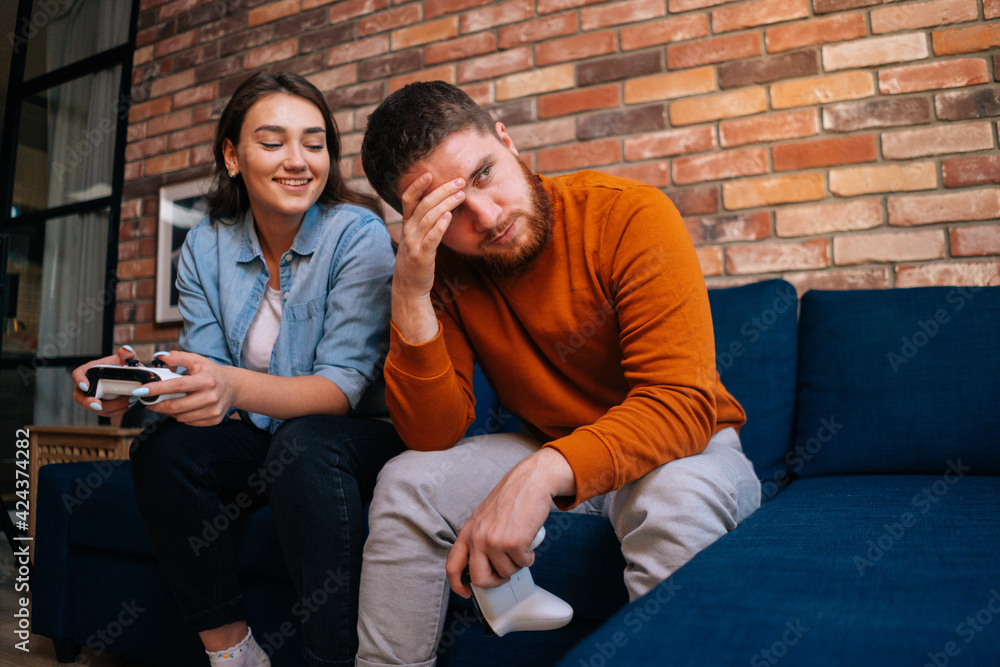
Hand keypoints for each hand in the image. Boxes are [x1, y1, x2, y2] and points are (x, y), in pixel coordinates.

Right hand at [71, 345, 138, 416]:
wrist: (134, 379)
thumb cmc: (126, 367)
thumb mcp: (128, 359)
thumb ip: (127, 355)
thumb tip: (125, 350)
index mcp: (92, 370)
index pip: (78, 373)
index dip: (79, 380)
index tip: (85, 386)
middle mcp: (90, 385)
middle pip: (79, 396)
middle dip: (87, 402)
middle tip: (98, 405)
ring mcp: (95, 397)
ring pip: (95, 407)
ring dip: (111, 406)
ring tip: (127, 400)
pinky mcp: (103, 407)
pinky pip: (107, 412)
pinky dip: (118, 410)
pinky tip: (128, 405)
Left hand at [137, 350, 236, 426]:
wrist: (233, 386)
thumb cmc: (211, 372)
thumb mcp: (197, 360)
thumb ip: (178, 357)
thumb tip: (161, 357)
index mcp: (207, 380)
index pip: (177, 386)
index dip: (157, 389)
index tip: (142, 390)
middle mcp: (211, 397)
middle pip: (176, 406)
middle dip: (157, 405)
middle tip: (148, 401)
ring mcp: (214, 410)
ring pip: (181, 417)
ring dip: (169, 411)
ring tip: (166, 403)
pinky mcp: (214, 419)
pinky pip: (189, 422)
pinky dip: (181, 416)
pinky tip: (182, 408)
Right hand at [391, 173, 466, 342]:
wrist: (408, 286)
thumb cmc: (417, 257)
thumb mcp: (417, 236)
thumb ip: (425, 220)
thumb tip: (441, 203)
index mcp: (407, 224)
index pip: (408, 199)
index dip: (417, 185)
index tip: (430, 173)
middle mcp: (408, 231)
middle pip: (424, 205)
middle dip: (443, 191)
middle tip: (460, 182)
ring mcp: (413, 244)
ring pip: (429, 218)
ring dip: (446, 204)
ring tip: (461, 195)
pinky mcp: (422, 257)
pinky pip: (431, 239)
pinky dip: (440, 226)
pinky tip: (449, 217)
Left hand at [445, 448, 575, 597]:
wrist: (530, 482)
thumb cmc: (510, 498)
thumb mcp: (484, 518)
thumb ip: (479, 540)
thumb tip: (482, 566)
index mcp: (467, 532)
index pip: (452, 565)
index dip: (457, 584)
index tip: (466, 592)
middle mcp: (477, 538)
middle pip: (480, 578)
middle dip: (495, 581)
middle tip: (504, 574)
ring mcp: (494, 541)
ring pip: (506, 572)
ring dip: (517, 564)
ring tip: (519, 546)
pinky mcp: (514, 542)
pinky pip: (523, 563)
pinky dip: (529, 557)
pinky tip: (528, 543)